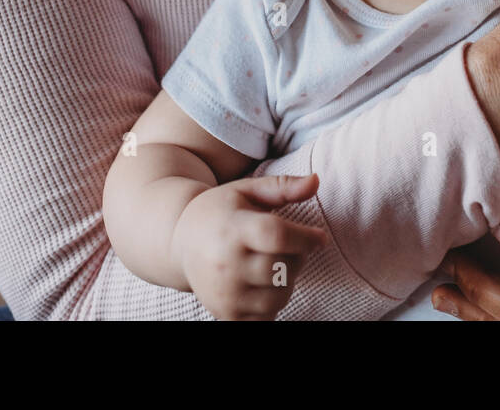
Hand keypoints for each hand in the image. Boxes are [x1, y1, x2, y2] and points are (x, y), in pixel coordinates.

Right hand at [171, 174, 327, 320]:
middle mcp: (225, 264)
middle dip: (298, 257)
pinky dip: (273, 302)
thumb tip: (316, 181)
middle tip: (289, 246)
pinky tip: (263, 283)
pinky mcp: (224, 313)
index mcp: (232, 228)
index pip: (276, 236)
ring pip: (279, 296)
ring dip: (287, 280)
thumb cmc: (221, 211)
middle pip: (282, 268)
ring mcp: (223, 293)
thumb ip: (284, 186)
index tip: (320, 237)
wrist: (180, 240)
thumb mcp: (248, 190)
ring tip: (273, 262)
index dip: (305, 238)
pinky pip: (267, 317)